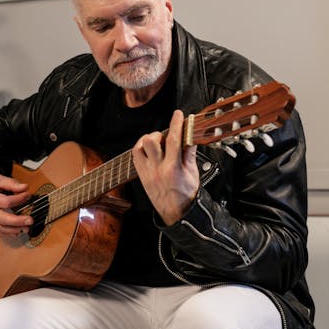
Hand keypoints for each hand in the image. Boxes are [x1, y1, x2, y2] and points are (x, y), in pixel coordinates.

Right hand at [0, 170, 32, 235]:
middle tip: (29, 220)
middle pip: (1, 218)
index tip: (27, 195)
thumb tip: (24, 188)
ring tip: (25, 228)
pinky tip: (16, 232)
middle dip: (17, 221)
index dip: (18, 200)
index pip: (4, 202)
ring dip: (13, 229)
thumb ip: (10, 183)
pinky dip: (6, 232)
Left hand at [132, 110, 199, 224]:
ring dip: (148, 140)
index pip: (173, 140)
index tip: (179, 115)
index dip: (176, 124)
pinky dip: (141, 148)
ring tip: (158, 144)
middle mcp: (157, 169)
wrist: (176, 213)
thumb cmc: (186, 195)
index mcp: (173, 168)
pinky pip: (135, 156)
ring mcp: (146, 172)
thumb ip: (190, 153)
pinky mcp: (140, 175)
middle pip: (151, 140)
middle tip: (168, 137)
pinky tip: (150, 150)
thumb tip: (191, 136)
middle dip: (160, 133)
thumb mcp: (193, 173)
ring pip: (139, 147)